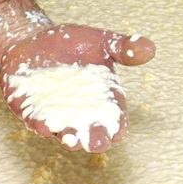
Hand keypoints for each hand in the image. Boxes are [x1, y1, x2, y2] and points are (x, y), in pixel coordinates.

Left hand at [0, 23, 154, 153]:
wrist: (32, 40)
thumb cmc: (71, 43)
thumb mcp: (101, 41)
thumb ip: (123, 47)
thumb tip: (151, 49)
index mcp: (103, 99)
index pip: (115, 120)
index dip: (117, 127)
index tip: (118, 130)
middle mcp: (80, 112)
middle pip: (91, 134)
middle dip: (94, 140)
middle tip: (96, 143)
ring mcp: (55, 114)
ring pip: (64, 133)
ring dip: (67, 138)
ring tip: (70, 139)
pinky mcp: (31, 111)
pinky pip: (36, 121)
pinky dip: (39, 123)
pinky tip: (40, 123)